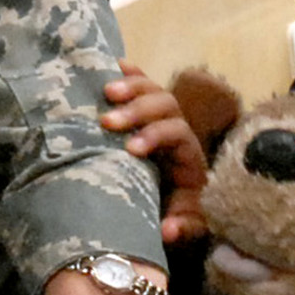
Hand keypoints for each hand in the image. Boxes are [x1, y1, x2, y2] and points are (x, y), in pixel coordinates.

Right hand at [97, 65, 207, 246]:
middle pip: (167, 105)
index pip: (177, 133)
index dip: (156, 136)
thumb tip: (167, 230)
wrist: (180, 207)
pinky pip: (145, 88)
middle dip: (138, 110)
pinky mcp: (150, 117)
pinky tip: (115, 64)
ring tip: (106, 91)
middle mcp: (180, 132)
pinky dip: (133, 75)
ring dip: (132, 87)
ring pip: (155, 91)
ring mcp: (164, 120)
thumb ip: (183, 228)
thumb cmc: (182, 215)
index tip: (131, 149)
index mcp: (189, 156)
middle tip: (109, 121)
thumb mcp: (188, 225)